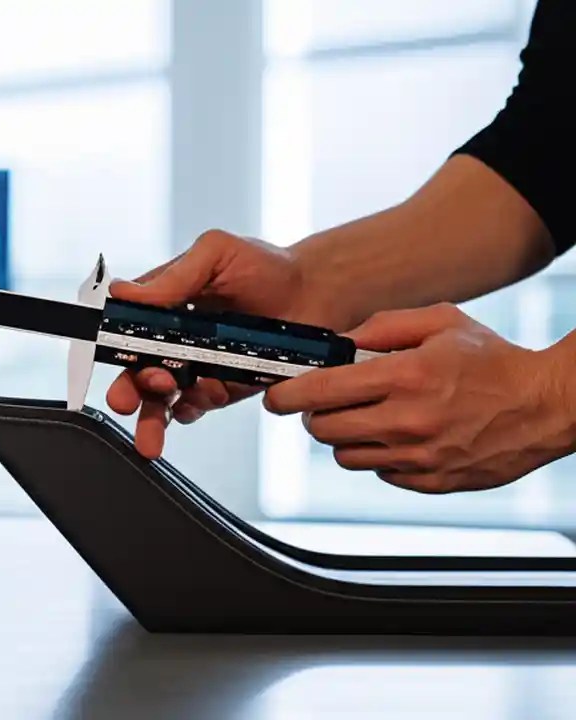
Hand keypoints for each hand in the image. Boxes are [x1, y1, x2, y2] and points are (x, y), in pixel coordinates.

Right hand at [106, 229, 343, 457]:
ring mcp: (197, 366)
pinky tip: (209, 397)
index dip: (116, 350)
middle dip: (128, 392)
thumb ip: (173, 276)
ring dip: (153, 416)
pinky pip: (198, 406)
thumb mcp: (216, 254)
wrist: (319, 293)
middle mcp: (174, 339)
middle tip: (128, 403)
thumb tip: (122, 291)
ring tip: (155, 431)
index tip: (118, 363)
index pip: (126, 331)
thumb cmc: (267, 266)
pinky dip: (195, 408)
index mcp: (164, 305)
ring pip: (162, 399)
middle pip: (137, 373)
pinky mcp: (222, 388)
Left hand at [264, 303, 575, 493]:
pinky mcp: (431, 481)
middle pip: (323, 429)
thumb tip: (338, 343)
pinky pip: (379, 472)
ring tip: (372, 416)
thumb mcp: (439, 322)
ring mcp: (419, 456)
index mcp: (405, 376)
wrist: (547, 404)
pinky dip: (379, 456)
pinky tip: (401, 435)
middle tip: (330, 402)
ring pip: (346, 456)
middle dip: (316, 414)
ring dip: (347, 436)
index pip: (321, 391)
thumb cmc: (493, 359)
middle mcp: (407, 420)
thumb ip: (380, 327)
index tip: (275, 396)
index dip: (287, 395)